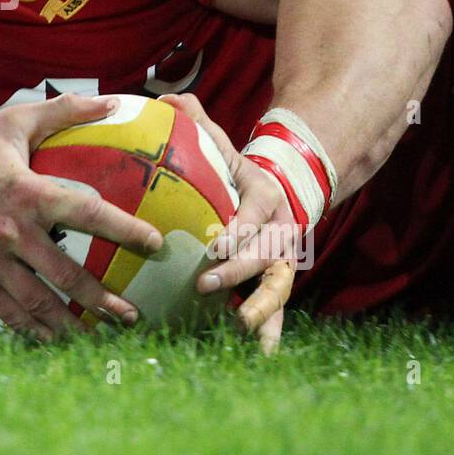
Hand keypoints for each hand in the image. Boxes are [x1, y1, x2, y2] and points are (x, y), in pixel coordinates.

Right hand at [0, 93, 163, 340]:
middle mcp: (11, 231)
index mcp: (26, 191)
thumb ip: (62, 111)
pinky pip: (8, 312)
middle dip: (103, 299)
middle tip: (132, 314)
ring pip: (39, 302)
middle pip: (67, 274)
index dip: (124, 229)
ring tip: (100, 335)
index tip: (156, 243)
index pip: (87, 212)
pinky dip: (33, 330)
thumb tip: (112, 100)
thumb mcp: (9, 124)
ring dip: (72, 324)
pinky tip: (54, 339)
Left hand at [158, 93, 298, 353]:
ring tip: (238, 324)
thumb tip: (168, 98)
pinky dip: (270, 332)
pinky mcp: (277, 282)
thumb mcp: (224, 146)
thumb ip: (198, 124)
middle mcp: (281, 231)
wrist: (286, 190)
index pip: (255, 213)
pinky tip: (260, 356)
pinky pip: (277, 310)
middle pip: (265, 254)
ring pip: (278, 286)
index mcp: (265, 196)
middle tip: (206, 282)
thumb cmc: (239, 171)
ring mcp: (282, 260)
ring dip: (260, 307)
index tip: (214, 242)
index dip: (238, 230)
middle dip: (238, 270)